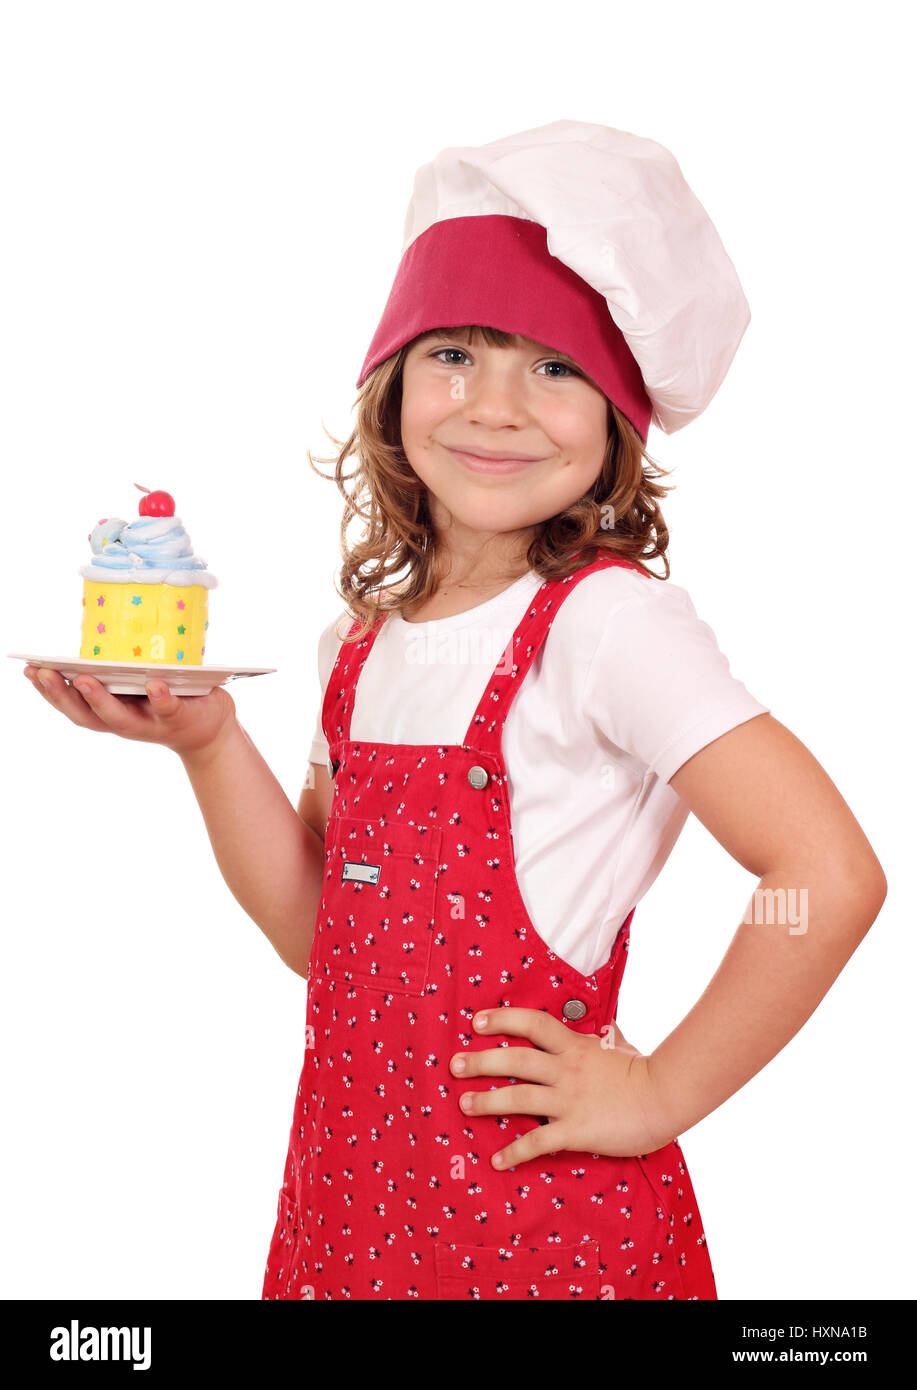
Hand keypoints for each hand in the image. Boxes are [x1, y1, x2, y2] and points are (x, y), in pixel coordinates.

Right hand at [23, 664, 237, 758]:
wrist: (209, 728)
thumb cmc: (168, 698)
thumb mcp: (138, 684)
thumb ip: (119, 669)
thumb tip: (99, 631)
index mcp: (110, 711)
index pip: (72, 704)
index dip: (48, 691)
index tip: (28, 669)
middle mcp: (124, 722)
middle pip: (86, 714)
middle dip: (62, 694)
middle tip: (44, 673)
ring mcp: (149, 723)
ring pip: (119, 716)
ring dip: (100, 699)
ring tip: (85, 678)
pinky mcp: (179, 719)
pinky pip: (168, 709)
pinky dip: (160, 698)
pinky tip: (153, 685)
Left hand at [449, 1008, 673, 1170]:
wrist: (666, 1097)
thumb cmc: (646, 1072)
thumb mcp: (622, 1047)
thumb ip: (608, 1038)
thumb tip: (609, 1026)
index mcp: (574, 1047)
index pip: (533, 1024)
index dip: (503, 1019)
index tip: (477, 1021)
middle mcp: (566, 1069)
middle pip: (514, 1059)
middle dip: (481, 1061)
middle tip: (454, 1065)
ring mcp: (569, 1099)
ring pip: (519, 1097)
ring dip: (487, 1101)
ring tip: (464, 1104)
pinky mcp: (575, 1130)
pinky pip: (538, 1141)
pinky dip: (515, 1152)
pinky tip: (497, 1160)